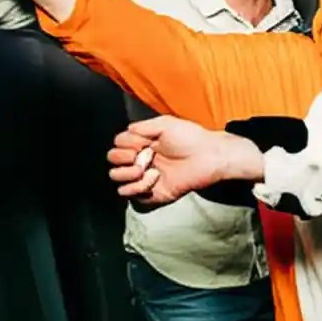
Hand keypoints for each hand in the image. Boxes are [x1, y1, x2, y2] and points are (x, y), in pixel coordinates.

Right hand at [106, 115, 263, 205]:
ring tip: (145, 170)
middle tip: (144, 157)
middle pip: (113, 162)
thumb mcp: (165, 124)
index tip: (143, 143)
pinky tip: (154, 179)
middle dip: (122, 158)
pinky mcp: (154, 193)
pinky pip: (132, 196)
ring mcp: (147, 177)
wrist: (209, 156)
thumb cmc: (191, 138)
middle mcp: (142, 161)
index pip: (117, 145)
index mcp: (143, 144)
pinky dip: (138, 187)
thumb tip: (127, 131)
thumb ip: (142, 126)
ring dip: (127, 173)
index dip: (125, 144)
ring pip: (117, 179)